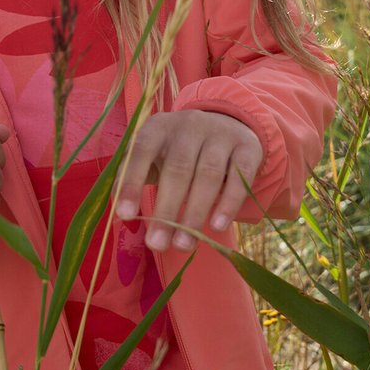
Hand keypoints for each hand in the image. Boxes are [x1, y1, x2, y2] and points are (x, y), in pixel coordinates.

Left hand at [114, 110, 262, 251]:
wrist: (226, 125)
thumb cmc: (178, 151)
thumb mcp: (154, 156)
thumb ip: (134, 177)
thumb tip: (122, 214)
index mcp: (159, 127)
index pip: (141, 151)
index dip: (131, 182)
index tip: (124, 215)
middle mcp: (189, 125)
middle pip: (178, 169)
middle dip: (166, 210)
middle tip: (157, 244)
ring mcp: (220, 134)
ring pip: (209, 175)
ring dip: (195, 213)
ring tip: (184, 245)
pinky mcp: (247, 147)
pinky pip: (240, 177)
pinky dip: (229, 203)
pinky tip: (217, 226)